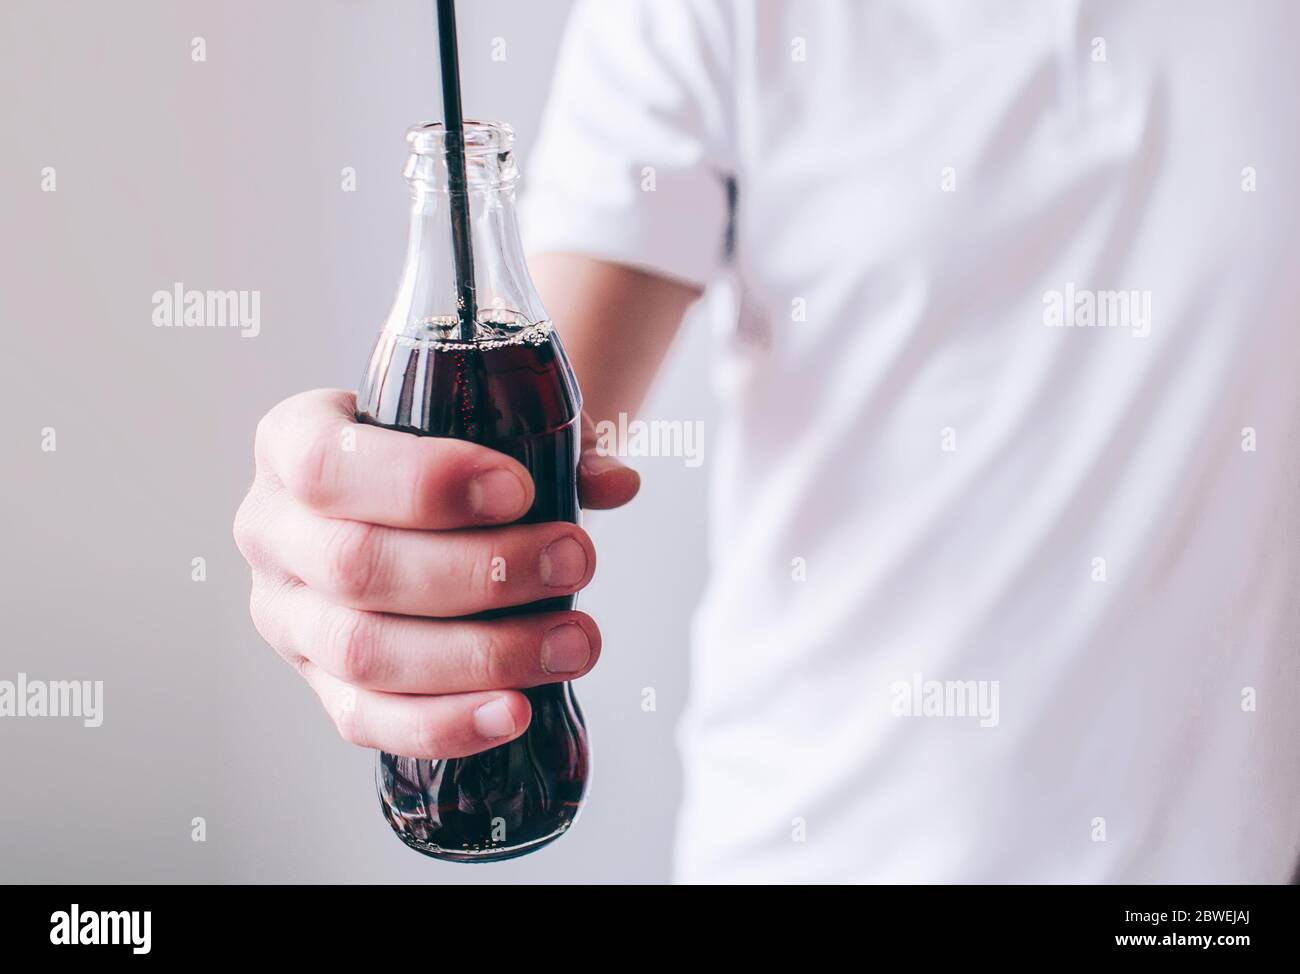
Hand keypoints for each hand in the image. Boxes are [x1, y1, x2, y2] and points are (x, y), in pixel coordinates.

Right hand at [233, 389, 637, 758]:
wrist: (417, 504)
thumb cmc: (447, 456)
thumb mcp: (487, 427)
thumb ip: (549, 445)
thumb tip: (616, 483)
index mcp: (291, 441)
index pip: (326, 465)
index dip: (423, 483)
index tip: (520, 489)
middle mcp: (272, 531)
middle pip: (357, 565)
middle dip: (481, 571)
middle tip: (576, 559)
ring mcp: (288, 617)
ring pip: (365, 651)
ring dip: (481, 653)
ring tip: (575, 640)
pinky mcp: (317, 684)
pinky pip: (367, 721)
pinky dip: (446, 723)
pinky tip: (518, 710)